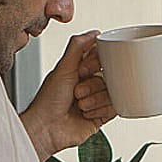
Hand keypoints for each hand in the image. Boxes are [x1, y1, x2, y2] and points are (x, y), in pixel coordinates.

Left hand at [20, 31, 117, 159]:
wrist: (47, 129)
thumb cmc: (48, 101)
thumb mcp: (63, 68)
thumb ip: (78, 47)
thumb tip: (95, 33)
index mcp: (80, 70)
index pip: (102, 57)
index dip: (96, 63)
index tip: (83, 71)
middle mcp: (90, 83)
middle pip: (110, 75)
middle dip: (93, 85)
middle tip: (78, 91)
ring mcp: (97, 99)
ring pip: (113, 92)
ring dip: (95, 99)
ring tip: (80, 105)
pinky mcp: (102, 115)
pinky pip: (115, 108)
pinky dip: (100, 110)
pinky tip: (86, 113)